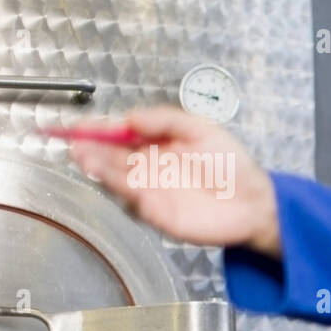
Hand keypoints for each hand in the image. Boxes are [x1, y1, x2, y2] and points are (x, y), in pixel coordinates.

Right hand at [67, 105, 280, 256]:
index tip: (75, 126)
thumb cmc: (233, 166)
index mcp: (156, 145)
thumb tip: (131, 116)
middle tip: (75, 143)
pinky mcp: (159, 214)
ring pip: (117, 180)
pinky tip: (117, 179)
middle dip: (90, 150)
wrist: (255, 202)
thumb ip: (166, 120)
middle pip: (110, 158)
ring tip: (85, 157)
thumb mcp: (201, 128)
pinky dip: (123, 190)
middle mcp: (149, 168)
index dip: (95, 130)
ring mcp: (152, 191)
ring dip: (100, 169)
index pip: (118, 135)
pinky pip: (135, 202)